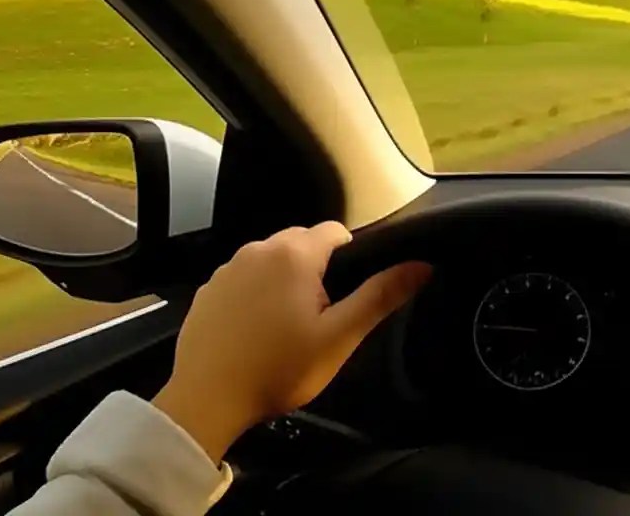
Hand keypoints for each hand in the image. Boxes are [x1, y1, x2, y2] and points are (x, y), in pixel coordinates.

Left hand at [153, 222, 430, 460]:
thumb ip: (380, 297)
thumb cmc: (279, 368)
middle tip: (321, 317)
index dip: (351, 257)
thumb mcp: (339, 337)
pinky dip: (255, 294)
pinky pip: (243, 279)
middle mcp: (258, 249)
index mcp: (294, 254)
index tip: (348, 295)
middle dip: (317, 268)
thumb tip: (421, 265)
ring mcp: (227, 269)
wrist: (207, 399)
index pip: (335, 231)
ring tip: (288, 327)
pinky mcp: (207, 290)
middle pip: (301, 242)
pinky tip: (256, 331)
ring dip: (285, 280)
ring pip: (270, 261)